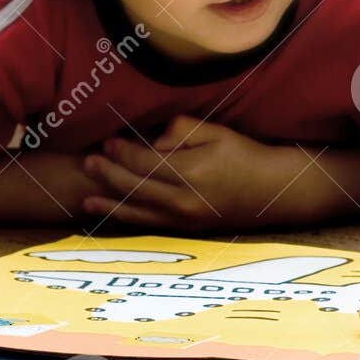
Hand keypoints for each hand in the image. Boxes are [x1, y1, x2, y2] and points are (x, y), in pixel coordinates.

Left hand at [83, 115, 292, 230]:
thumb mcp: (217, 132)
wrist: (273, 190)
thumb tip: (155, 140)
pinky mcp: (188, 229)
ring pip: (139, 212)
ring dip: (110, 204)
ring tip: (87, 200)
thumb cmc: (246, 155)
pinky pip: (151, 225)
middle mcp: (184, 200)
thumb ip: (182, 130)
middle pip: (136, 187)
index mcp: (192, 172)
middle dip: (109, 175)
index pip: (146, 162)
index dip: (123, 152)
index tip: (108, 142)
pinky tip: (113, 216)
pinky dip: (129, 220)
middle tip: (89, 162)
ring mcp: (185, 219)